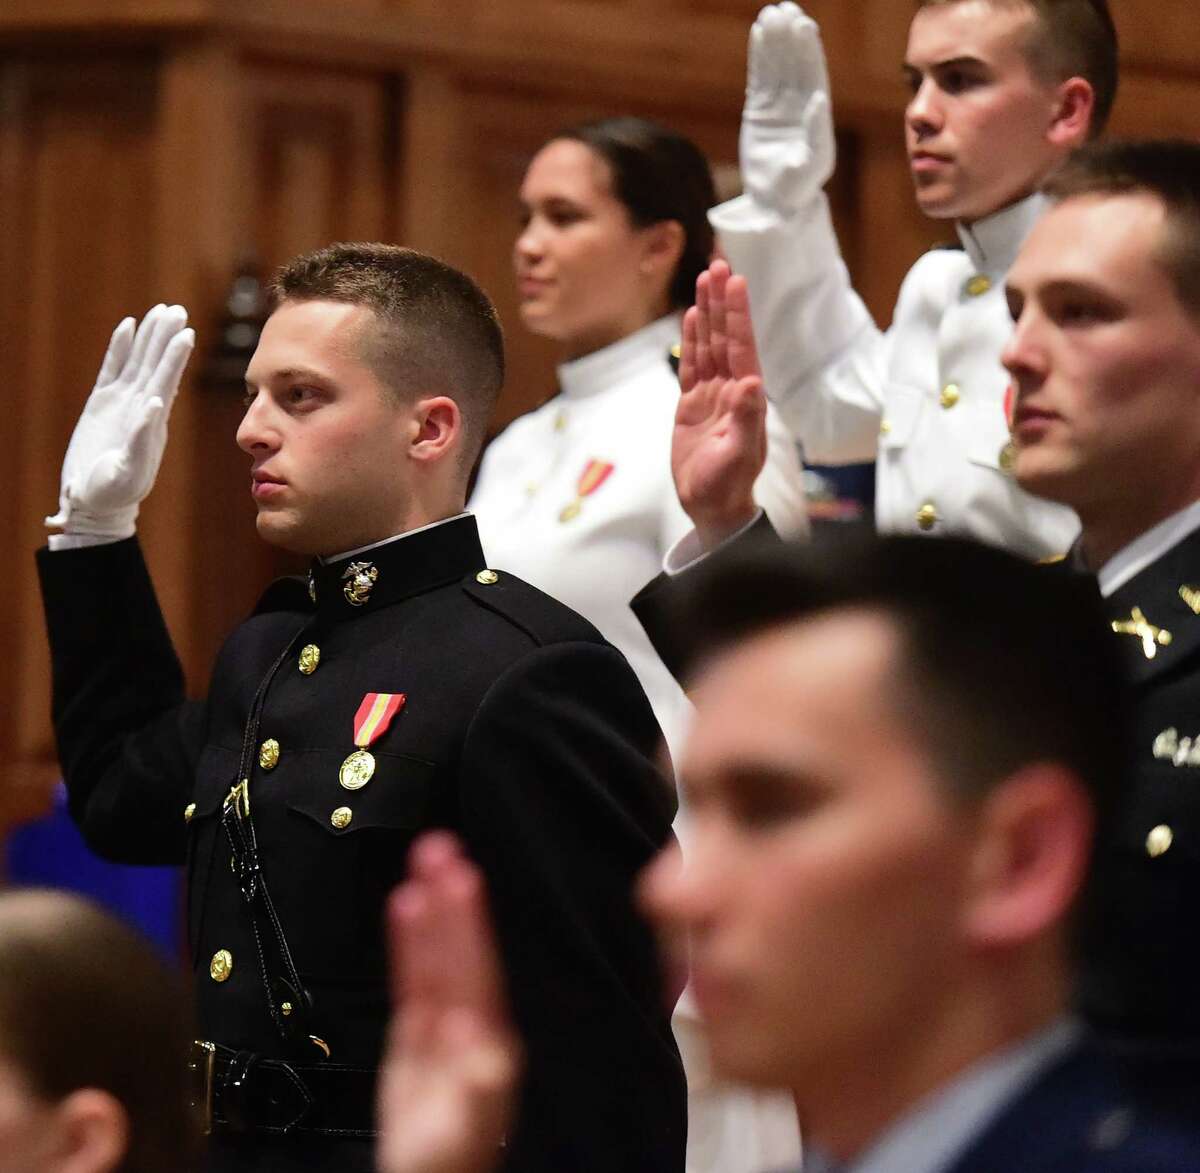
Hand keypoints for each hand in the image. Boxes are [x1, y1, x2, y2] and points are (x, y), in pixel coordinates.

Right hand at [45, 304, 193, 538]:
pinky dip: (119, 349)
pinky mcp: (101, 404)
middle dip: (165, 337)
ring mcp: (121, 403)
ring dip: (148, 337)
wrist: (95, 501)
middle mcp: (141, 406)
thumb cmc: (115, 491)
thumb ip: (142, 438)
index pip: (167, 381)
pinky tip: (127, 327)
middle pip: (155, 364)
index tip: (187, 331)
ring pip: (136, 361)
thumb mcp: (131, 468)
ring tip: (160, 310)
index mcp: (153, 421)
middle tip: (177, 309)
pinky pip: (111, 370)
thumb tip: (154, 404)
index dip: (175, 356)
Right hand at [376, 833, 520, 1172]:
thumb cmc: (447, 1161)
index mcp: (486, 1041)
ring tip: (425, 861)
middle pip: (458, 951)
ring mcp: (443, 1026)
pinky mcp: (416, 1035)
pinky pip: (413, 977)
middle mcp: (469, 1024)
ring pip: (436, 957)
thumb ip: (471, 1092)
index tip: (459, 878)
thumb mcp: (460, 1135)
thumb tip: (477, 1046)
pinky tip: (405, 908)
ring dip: (431, 908)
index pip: (475, 969)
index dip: (466, 924)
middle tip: (440, 847)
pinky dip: (409, 942)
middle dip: (449, 899)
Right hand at [672, 260, 766, 550]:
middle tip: (718, 264)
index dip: (737, 314)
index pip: (741, 346)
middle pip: (725, 337)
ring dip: (707, 313)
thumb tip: (753, 382)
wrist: (710, 507)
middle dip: (722, 302)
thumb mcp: (738, 454)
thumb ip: (746, 418)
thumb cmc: (727, 485)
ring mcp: (711, 396)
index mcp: (746, 397)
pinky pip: (691, 366)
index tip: (735, 281)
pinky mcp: (692, 406)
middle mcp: (731, 390)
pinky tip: (691, 319)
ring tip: (705, 279)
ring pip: (709, 345)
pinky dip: (691, 341)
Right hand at [740, 3, 835, 215]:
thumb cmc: (798, 189)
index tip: (803, 25)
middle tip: (784, 9)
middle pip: (795, 64)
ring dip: (774, 40)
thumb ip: (816, 132)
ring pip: (777, 66)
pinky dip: (759, 56)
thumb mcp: (812, 165)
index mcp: (817, 114)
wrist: (775, 205)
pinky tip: (758, 33)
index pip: (813, 75)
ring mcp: (779, 107)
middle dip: (791, 37)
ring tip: (769, 13)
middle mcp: (800, 105)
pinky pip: (759, 78)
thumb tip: (819, 99)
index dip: (809, 49)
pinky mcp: (759, 112)